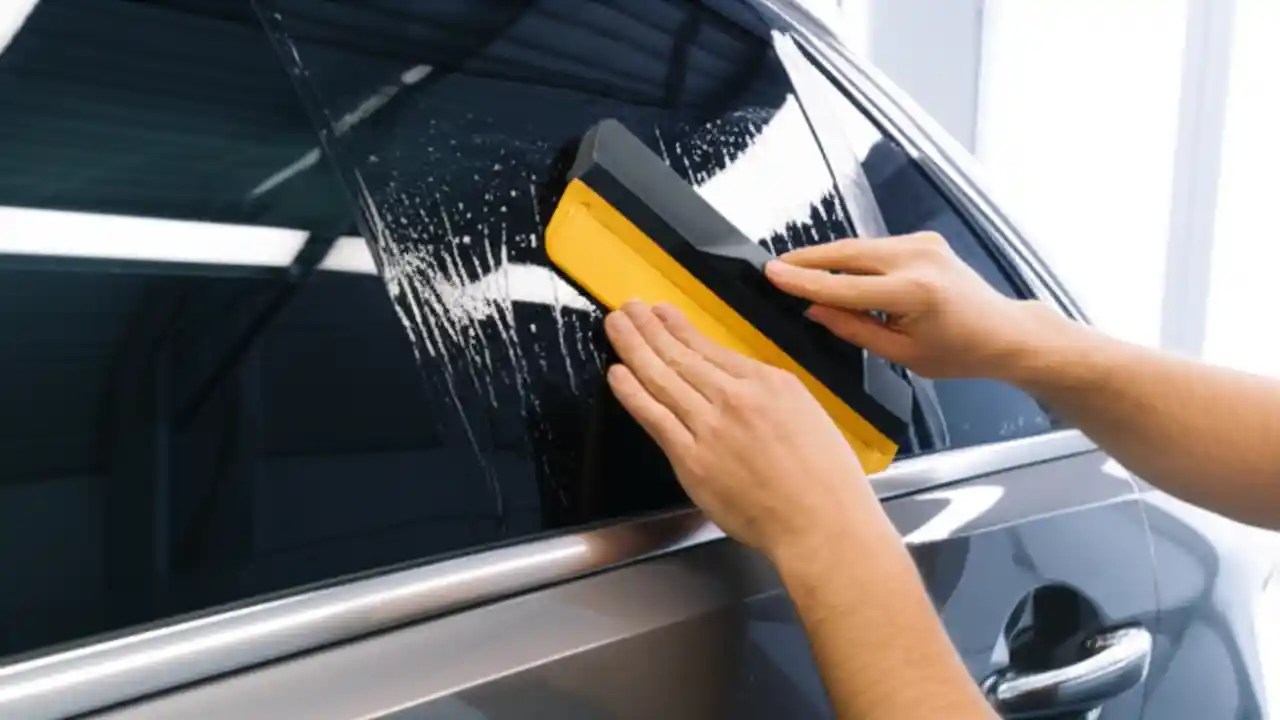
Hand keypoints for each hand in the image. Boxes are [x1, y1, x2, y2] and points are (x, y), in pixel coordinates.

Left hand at [603, 301, 889, 562]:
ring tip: (616, 326)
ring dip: (633, 347)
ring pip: (661, 378)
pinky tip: (617, 374)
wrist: (821, 524)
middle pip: (680, 354)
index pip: (710, 348)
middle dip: (648, 327)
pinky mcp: (692, 460)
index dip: (678, 328)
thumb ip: (767, 394)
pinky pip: (654, 417)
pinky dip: (632, 393)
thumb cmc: (825, 480)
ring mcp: (711, 428)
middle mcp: (736, 398)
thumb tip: (735, 382)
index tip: (661, 313)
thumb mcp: (807, 413)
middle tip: (627, 308)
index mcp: (768, 382)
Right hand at [764, 232, 1061, 379]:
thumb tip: (813, 308)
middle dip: (809, 259)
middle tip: (775, 265)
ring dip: (828, 257)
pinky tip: (834, 269)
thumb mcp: (902, 354)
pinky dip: (852, 258)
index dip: (804, 281)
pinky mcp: (924, 239)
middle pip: (848, 254)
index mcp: (913, 293)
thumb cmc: (957, 353)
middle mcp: (916, 258)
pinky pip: (876, 247)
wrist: (1005, 330)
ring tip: (797, 268)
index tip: (771, 273)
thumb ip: (854, 328)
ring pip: (859, 247)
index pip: (844, 286)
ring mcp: (922, 243)